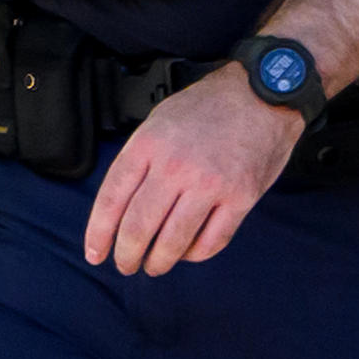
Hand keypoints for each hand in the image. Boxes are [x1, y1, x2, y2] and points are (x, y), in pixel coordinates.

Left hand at [84, 64, 301, 274]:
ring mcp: (210, 184)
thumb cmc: (209, 106)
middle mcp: (175, 166)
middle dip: (127, 255)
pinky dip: (195, 255)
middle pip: (138, 227)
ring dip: (159, 262)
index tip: (95, 253)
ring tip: (154, 266)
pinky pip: (212, 242)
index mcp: (148, 144)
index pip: (111, 200)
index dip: (98, 233)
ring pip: (173, 242)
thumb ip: (140, 159)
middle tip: (125, 265)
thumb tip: (119, 205)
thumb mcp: (159, 119)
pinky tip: (188, 252)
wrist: (264, 92)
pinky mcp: (241, 198)